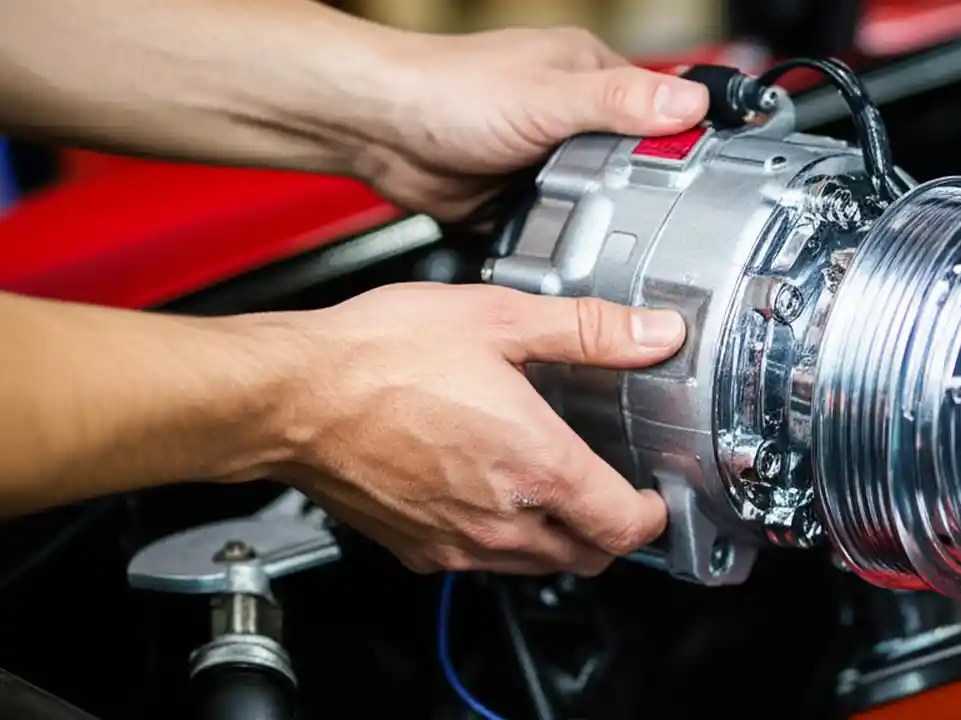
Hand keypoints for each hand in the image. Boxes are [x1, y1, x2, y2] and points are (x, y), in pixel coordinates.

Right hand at [273, 283, 685, 575]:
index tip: (651, 493)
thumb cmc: (380, 357)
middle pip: (589, 557)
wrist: (292, 395)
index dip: (651, 514)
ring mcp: (457, 542)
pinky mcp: (418, 550)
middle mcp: (502, 519)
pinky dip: (504, 540)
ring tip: (553, 486)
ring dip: (561, 538)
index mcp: (536, 467)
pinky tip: (489, 490)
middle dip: (612, 530)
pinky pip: (481, 562)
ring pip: (538, 566)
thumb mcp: (500, 320)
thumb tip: (653, 334)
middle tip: (610, 489)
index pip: (626, 527)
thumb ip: (588, 332)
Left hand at [350, 26, 709, 219]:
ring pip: (597, 202)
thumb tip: (688, 105)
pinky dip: (565, 242)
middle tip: (674, 233)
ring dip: (604, 224)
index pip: (661, 114)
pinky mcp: (518, 199)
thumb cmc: (449, 91)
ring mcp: (545, 161)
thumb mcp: (547, 97)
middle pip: (633, 166)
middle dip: (647, 197)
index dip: (687, 148)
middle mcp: (572, 118)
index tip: (712, 185)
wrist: (380, 129)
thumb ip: (618, 104)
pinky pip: (558, 228)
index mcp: (589, 78)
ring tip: (628, 250)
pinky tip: (576, 256)